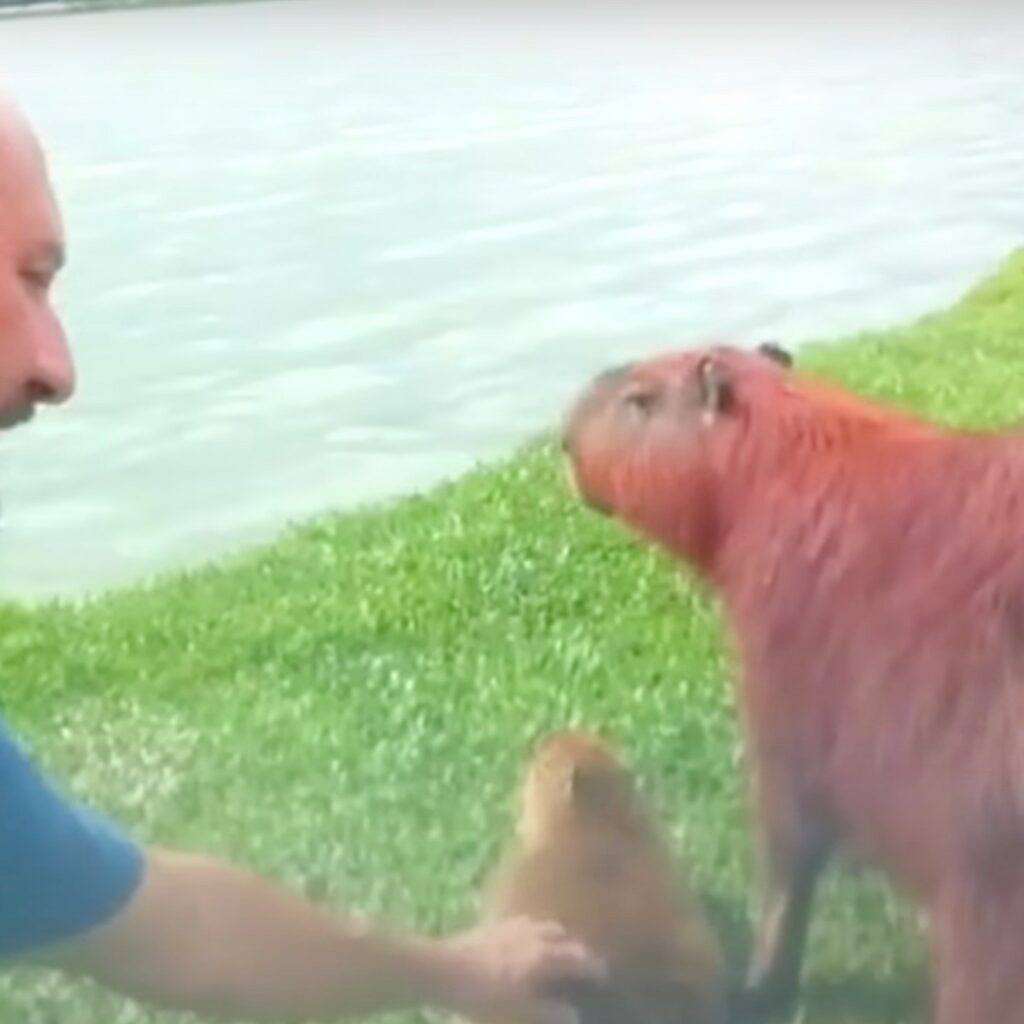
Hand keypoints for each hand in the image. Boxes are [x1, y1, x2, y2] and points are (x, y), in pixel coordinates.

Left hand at [437, 916, 605, 1023]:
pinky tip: (527, 938)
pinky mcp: (494, 926)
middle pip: (564, 937)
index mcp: (545, 957)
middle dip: (577, 949)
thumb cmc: (486, 996)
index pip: (579, 958)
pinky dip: (535, 931)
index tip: (603, 974)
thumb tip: (573, 1014)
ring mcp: (513, 927)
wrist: (446, 969)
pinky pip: (524, 923)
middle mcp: (534, 936)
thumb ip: (550, 1012)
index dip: (594, 967)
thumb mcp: (522, 1012)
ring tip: (559, 947)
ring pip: (544, 926)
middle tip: (584, 963)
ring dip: (556, 937)